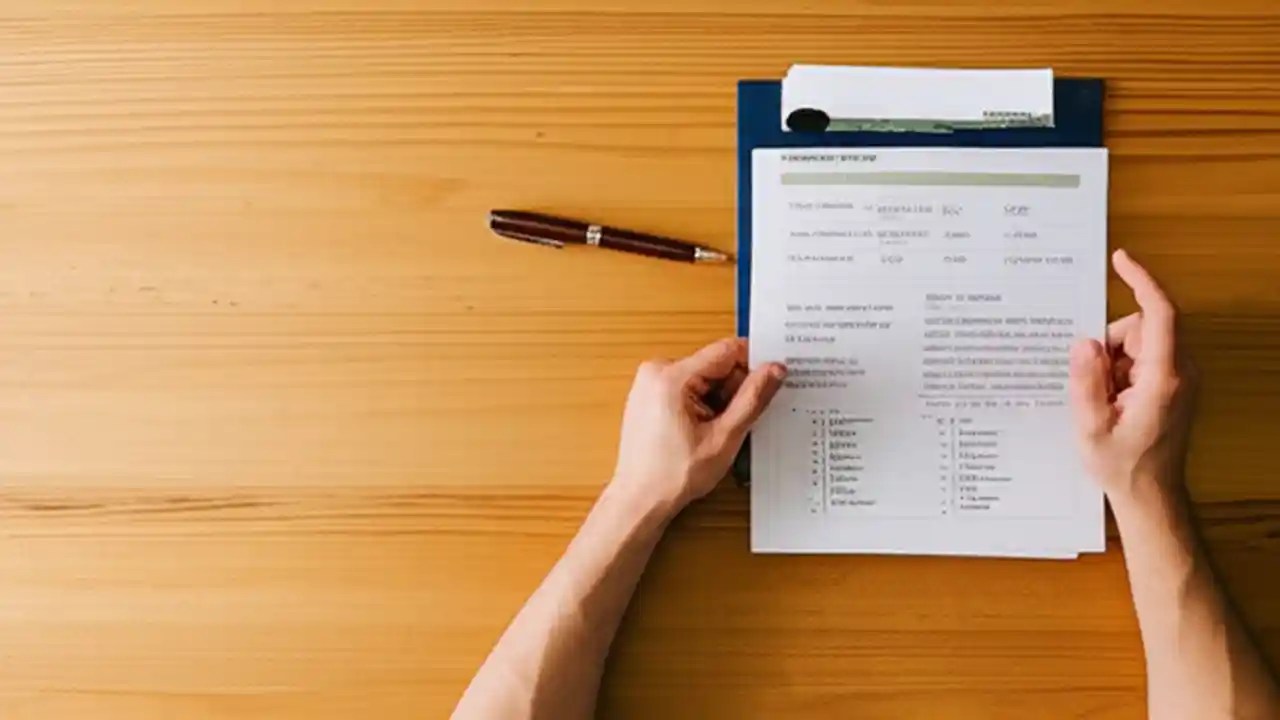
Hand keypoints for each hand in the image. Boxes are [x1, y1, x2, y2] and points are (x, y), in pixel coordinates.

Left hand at [611, 338, 785, 512]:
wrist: (640, 499)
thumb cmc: (672, 475)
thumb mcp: (724, 437)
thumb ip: (752, 399)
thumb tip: (773, 371)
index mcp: (671, 377)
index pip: (726, 350)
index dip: (753, 364)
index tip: (769, 381)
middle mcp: (655, 371)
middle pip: (714, 364)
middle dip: (732, 389)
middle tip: (736, 422)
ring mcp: (649, 382)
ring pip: (703, 376)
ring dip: (717, 400)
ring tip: (715, 431)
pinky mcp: (649, 393)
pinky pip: (686, 386)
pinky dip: (701, 403)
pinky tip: (702, 430)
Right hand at [1068, 249, 1197, 505]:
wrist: (1151, 496)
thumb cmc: (1122, 466)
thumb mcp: (1091, 428)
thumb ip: (1087, 382)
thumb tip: (1084, 342)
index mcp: (1163, 379)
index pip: (1159, 315)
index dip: (1141, 282)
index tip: (1120, 260)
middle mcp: (1179, 372)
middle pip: (1141, 329)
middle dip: (1109, 345)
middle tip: (1092, 386)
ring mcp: (1180, 378)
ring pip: (1139, 343)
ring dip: (1113, 362)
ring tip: (1104, 402)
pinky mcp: (1174, 385)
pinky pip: (1143, 359)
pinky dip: (1121, 371)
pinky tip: (1111, 402)